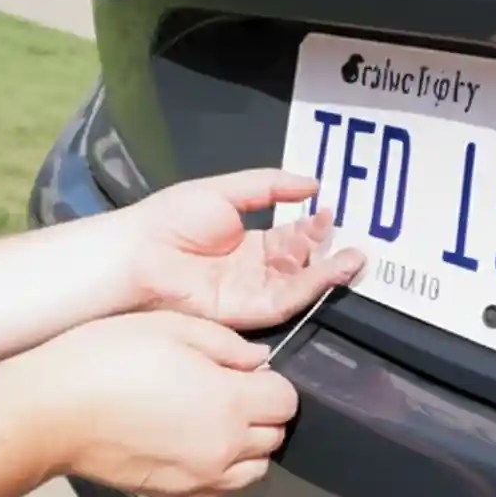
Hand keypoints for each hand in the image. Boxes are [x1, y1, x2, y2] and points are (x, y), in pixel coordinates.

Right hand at [0, 312, 296, 496]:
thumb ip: (227, 344)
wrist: (50, 413)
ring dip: (248, 443)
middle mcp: (223, 448)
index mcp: (229, 404)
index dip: (272, 381)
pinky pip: (223, 485)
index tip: (246, 370)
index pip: (287, 400)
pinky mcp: (176, 493)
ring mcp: (200, 477)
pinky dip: (224, 466)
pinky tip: (194, 439)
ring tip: (213, 416)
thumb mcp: (172, 327)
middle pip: (275, 435)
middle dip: (263, 410)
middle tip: (228, 387)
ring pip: (255, 467)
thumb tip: (259, 360)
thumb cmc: (105, 361)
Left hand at [120, 169, 366, 329]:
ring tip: (356, 256)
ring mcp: (252, 293)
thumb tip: (313, 183)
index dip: (312, 225)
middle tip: (356, 237)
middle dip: (327, 250)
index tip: (331, 210)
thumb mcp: (227, 191)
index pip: (291, 237)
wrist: (139, 254)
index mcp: (246, 242)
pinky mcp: (249, 312)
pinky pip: (288, 300)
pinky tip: (333, 269)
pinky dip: (313, 286)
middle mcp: (253, 270)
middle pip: (301, 262)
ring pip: (301, 283)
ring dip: (329, 271)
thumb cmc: (172, 219)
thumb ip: (270, 186)